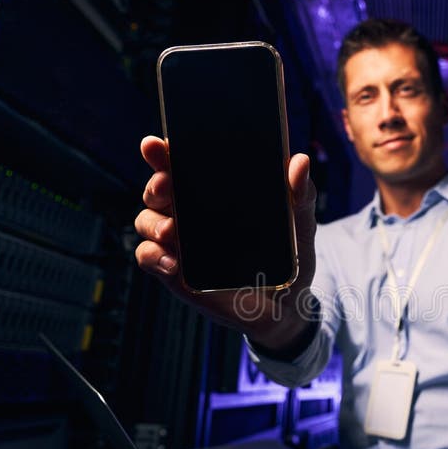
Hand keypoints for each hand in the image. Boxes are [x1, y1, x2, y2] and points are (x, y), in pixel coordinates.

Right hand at [133, 135, 317, 355]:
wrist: (288, 304)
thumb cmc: (289, 256)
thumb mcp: (299, 224)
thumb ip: (299, 194)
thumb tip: (300, 161)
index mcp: (215, 193)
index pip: (184, 165)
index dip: (166, 152)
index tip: (161, 144)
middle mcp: (191, 213)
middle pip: (159, 189)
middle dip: (156, 183)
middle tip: (166, 185)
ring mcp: (180, 242)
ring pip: (147, 221)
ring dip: (153, 222)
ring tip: (171, 231)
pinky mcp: (176, 273)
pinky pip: (149, 258)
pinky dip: (152, 256)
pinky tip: (170, 262)